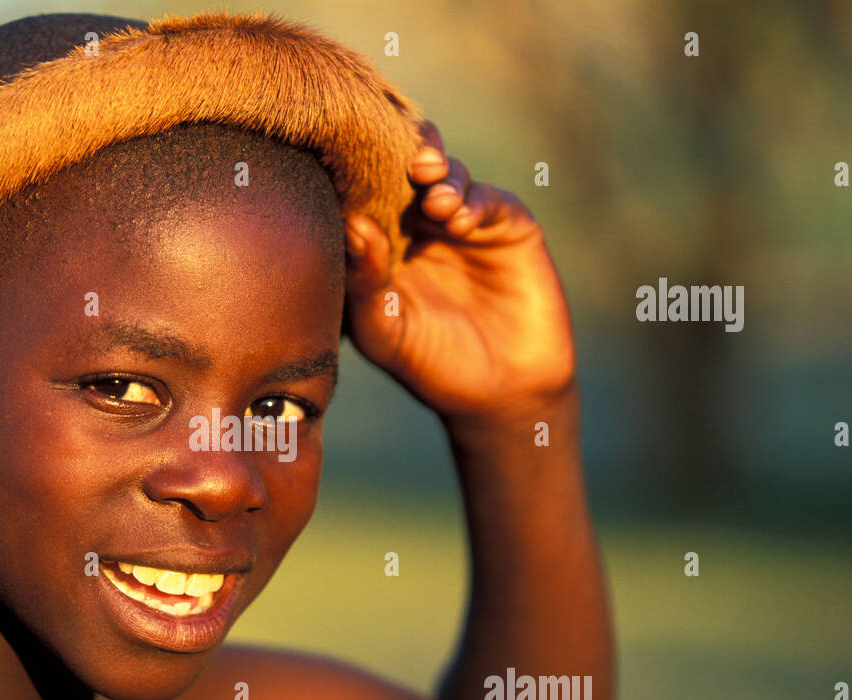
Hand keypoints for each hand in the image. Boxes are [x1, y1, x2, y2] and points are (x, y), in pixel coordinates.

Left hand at [344, 120, 576, 423]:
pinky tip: (459, 220)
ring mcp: (464, 222)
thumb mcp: (384, 332)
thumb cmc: (431, 366)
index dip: (354, 175)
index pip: (362, 195)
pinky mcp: (507, 225)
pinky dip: (474, 201)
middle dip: (400, 155)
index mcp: (380, 244)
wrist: (502, 393)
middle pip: (403, 170)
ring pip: (446, 175)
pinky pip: (489, 198)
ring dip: (438, 176)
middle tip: (400, 165)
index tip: (344, 161)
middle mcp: (420, 225)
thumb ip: (364, 284)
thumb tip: (353, 226)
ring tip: (433, 199)